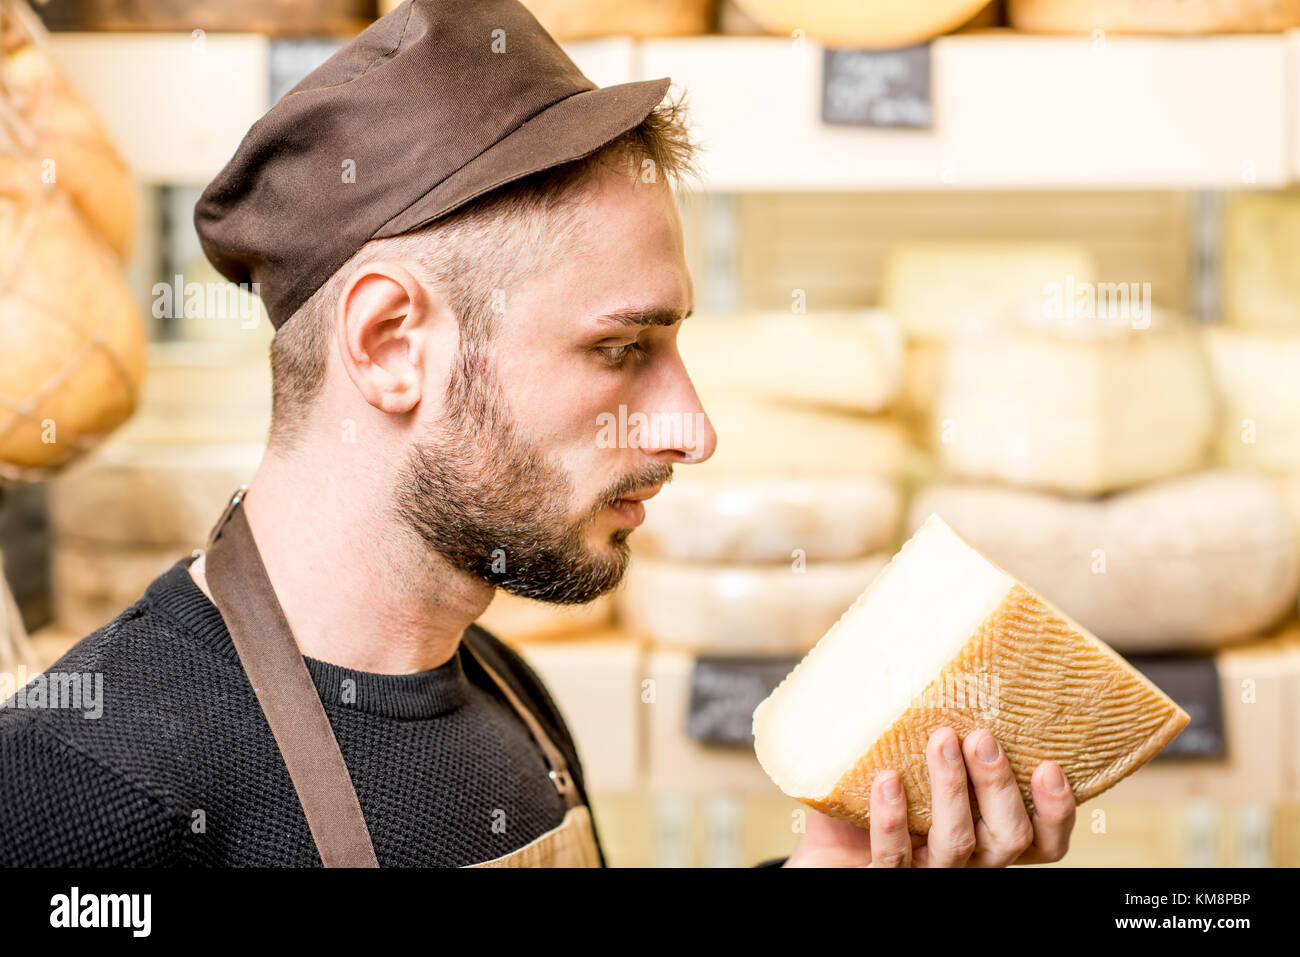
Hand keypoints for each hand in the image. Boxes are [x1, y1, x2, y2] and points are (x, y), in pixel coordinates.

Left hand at [783, 727, 1074, 866]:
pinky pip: (895, 857)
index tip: (1049, 765)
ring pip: (957, 844)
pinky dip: (892, 819)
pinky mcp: (881, 878)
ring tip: (939, 740)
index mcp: (982, 834)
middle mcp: (966, 860)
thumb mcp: (898, 760)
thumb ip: (919, 724)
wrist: (813, 852)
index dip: (1056, 811)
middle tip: (980, 737)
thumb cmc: (864, 801)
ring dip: (951, 789)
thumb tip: (917, 648)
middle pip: (1008, 838)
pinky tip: (887, 781)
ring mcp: (925, 872)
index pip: (1042, 841)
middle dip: (1000, 785)